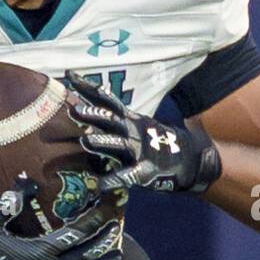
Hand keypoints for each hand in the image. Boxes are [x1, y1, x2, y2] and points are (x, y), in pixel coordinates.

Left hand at [65, 70, 221, 193]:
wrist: (189, 158)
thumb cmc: (154, 142)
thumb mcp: (135, 125)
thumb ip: (114, 118)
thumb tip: (85, 106)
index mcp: (130, 118)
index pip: (107, 99)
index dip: (88, 87)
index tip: (69, 74)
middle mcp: (133, 131)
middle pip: (112, 120)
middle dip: (94, 115)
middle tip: (74, 110)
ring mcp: (140, 150)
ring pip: (119, 145)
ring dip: (103, 142)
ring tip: (86, 142)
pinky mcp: (146, 171)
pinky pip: (129, 175)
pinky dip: (115, 179)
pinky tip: (101, 184)